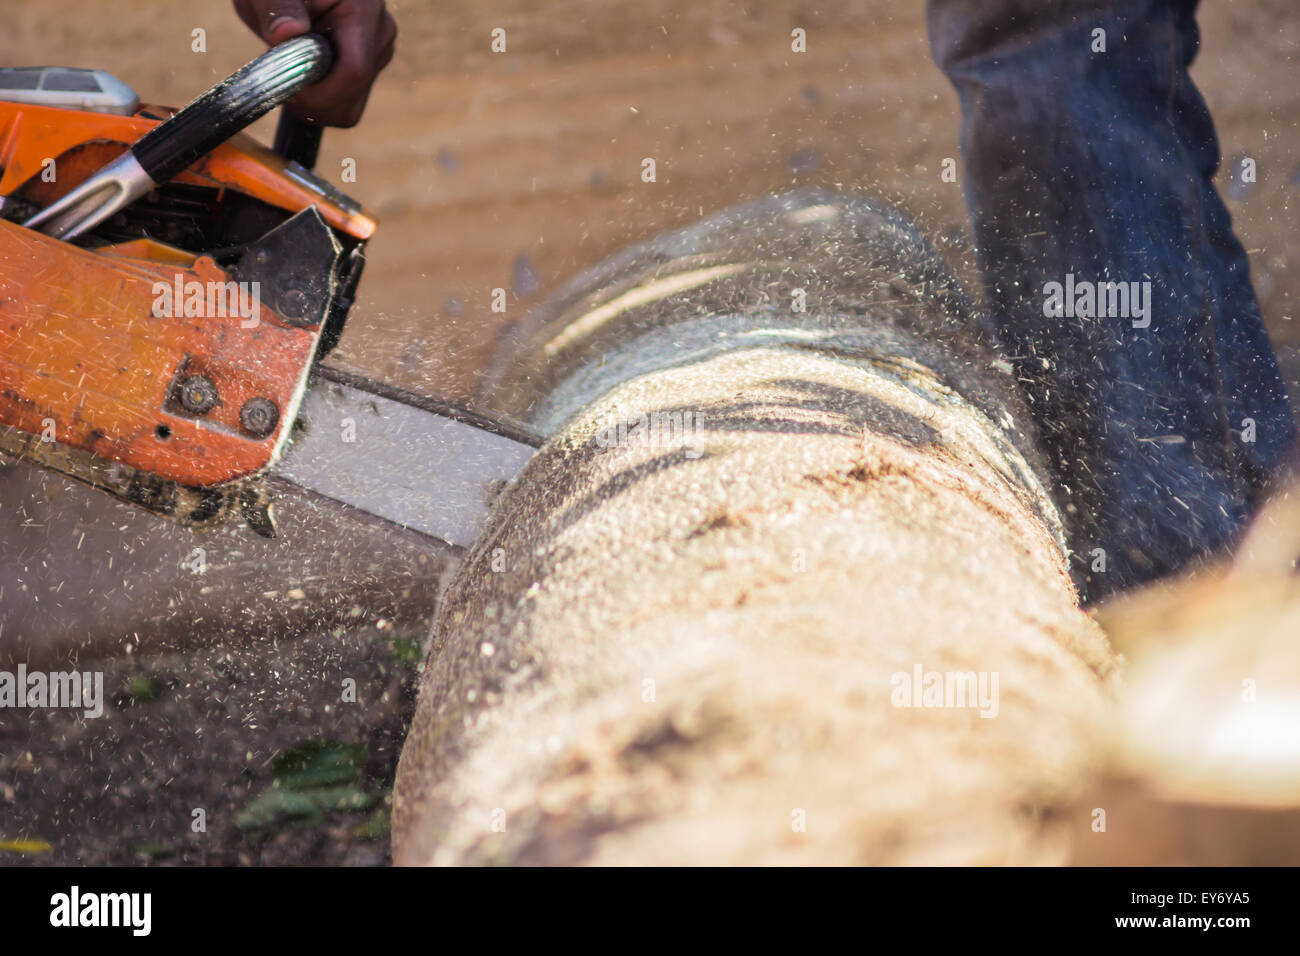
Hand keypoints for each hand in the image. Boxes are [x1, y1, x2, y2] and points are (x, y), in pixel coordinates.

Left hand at [232, 0, 395, 127]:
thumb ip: (277, 9)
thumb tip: (289, 31)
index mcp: (363, 7)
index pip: (354, 71)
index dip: (319, 92)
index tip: (286, 86)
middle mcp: (380, 32)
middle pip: (353, 95)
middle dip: (312, 101)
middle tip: (279, 80)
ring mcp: (378, 53)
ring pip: (349, 108)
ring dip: (313, 104)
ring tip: (290, 72)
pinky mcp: (370, 69)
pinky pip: (347, 108)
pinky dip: (320, 104)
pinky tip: (303, 77)